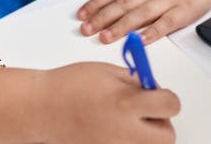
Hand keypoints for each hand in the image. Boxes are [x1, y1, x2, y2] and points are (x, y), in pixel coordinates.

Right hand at [39, 62, 179, 143]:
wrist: (40, 108)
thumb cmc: (68, 86)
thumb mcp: (107, 72)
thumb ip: (135, 82)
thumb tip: (152, 88)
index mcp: (127, 105)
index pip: (170, 105)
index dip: (166, 96)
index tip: (156, 93)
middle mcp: (124, 133)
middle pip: (167, 137)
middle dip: (162, 122)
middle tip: (147, 111)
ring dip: (145, 134)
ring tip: (125, 120)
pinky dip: (127, 141)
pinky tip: (112, 128)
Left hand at [77, 0, 210, 43]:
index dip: (96, 4)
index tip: (81, 15)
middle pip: (123, 4)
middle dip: (102, 17)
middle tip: (86, 30)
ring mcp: (168, 0)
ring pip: (140, 14)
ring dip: (121, 26)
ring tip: (105, 37)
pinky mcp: (184, 11)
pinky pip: (166, 23)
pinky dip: (153, 32)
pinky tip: (141, 40)